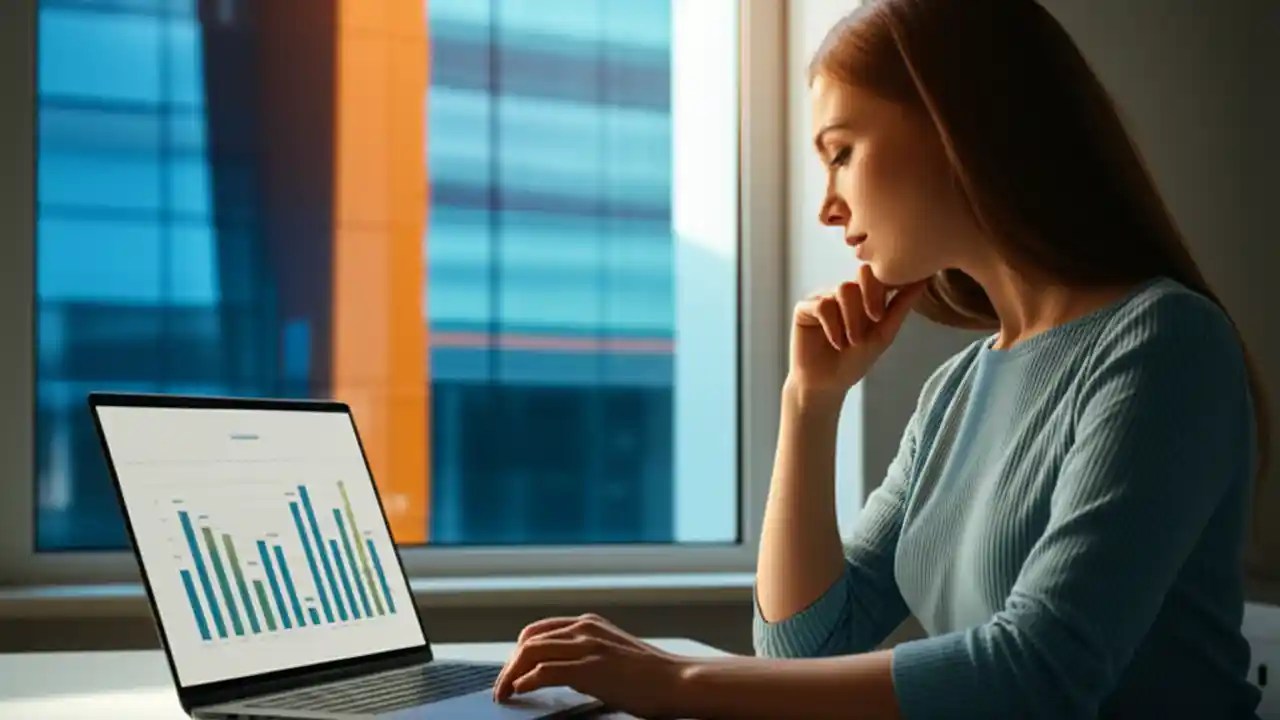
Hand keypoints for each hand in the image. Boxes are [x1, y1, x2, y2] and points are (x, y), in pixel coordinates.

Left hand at [493, 613, 690, 718]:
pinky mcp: (591, 668)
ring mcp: (587, 647)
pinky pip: (546, 671)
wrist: (677, 681)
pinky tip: (520, 692)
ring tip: (504, 694)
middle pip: (529, 640)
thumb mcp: (613, 652)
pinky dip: (527, 681)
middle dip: (509, 665)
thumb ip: (587, 654)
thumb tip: (559, 672)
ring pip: (531, 652)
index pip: (538, 630)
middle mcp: (584, 629)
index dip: (518, 652)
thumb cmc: (650, 674)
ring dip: (510, 675)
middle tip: (501, 688)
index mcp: (589, 623)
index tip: (511, 672)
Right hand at [788, 264, 925, 401]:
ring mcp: (823, 297)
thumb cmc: (854, 361)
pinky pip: (823, 305)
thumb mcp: (884, 333)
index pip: (879, 274)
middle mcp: (843, 292)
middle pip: (862, 275)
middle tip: (875, 321)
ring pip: (844, 290)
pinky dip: (833, 326)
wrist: (827, 384)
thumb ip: (901, 305)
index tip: (888, 312)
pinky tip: (835, 342)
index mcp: (864, 295)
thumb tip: (925, 279)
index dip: (888, 286)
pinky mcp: (804, 307)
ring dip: (853, 318)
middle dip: (872, 298)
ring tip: (852, 342)